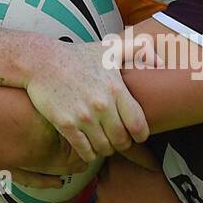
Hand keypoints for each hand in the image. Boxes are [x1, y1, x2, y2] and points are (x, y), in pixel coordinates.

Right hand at [25, 37, 152, 163]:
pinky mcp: (65, 124)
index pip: (139, 125)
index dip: (140, 134)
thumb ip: (138, 50)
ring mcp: (83, 116)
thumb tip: (161, 62)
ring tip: (103, 142)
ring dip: (106, 149)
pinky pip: (84, 150)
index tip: (135, 134)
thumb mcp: (110, 49)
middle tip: (117, 139)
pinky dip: (89, 154)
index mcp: (116, 89)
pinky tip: (88, 147)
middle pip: (122, 141)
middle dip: (122, 143)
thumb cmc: (77, 56)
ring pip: (104, 148)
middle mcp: (102, 105)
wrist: (41, 62)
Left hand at [94, 153, 201, 202]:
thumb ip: (139, 153)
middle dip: (117, 177)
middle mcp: (103, 184)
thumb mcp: (157, 168)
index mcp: (116, 167)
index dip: (121, 160)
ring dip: (115, 196)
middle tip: (135, 185)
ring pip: (106, 195)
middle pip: (106, 175)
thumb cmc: (167, 199)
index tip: (131, 165)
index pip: (112, 156)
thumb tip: (130, 145)